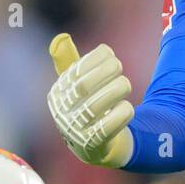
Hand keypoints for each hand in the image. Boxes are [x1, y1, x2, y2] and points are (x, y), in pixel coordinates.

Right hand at [47, 34, 134, 167]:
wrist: (93, 145)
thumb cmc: (85, 106)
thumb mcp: (76, 84)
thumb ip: (70, 61)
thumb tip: (62, 37)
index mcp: (57, 94)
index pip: (73, 73)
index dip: (93, 59)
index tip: (110, 53)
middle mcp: (62, 114)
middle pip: (83, 88)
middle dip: (105, 72)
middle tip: (120, 66)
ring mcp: (76, 132)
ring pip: (96, 107)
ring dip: (116, 90)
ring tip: (126, 84)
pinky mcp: (93, 146)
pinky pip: (107, 129)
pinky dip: (120, 114)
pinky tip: (127, 107)